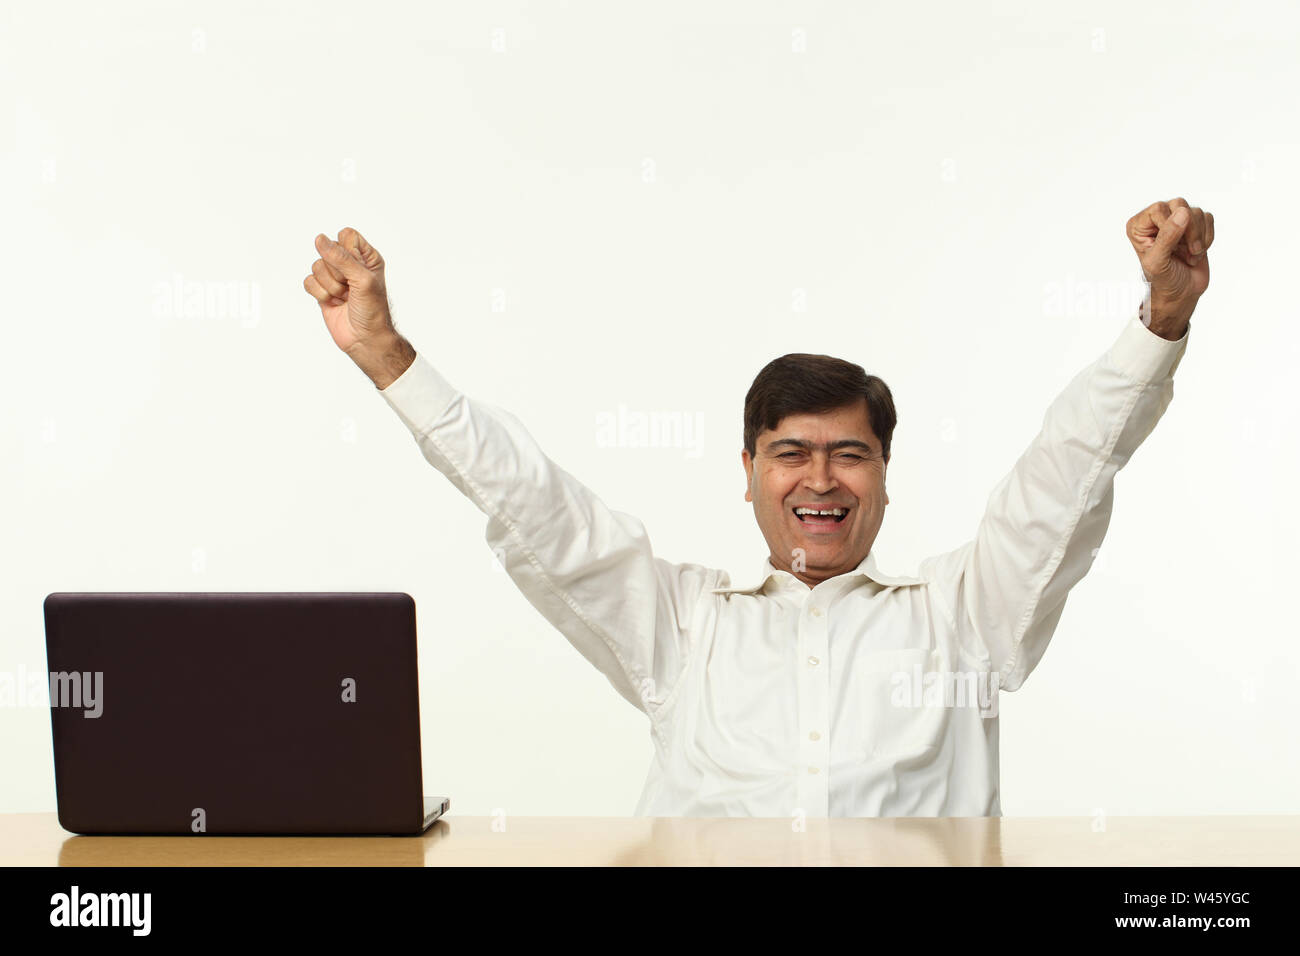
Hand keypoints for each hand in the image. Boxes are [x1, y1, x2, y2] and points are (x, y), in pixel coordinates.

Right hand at [302, 227, 393, 354]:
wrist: (364, 339)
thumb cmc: (372, 310)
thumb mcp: (363, 279)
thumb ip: (341, 258)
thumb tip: (319, 239)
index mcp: (366, 256)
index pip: (346, 235)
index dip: (346, 251)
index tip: (356, 270)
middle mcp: (350, 264)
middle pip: (327, 250)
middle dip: (337, 273)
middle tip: (351, 289)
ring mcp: (334, 277)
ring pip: (316, 266)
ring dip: (330, 286)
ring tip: (344, 297)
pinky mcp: (322, 290)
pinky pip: (309, 281)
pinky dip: (319, 294)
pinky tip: (332, 302)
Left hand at [1126, 197, 1213, 337]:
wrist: (1181, 292)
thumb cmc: (1163, 279)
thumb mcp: (1158, 261)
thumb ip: (1167, 237)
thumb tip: (1183, 212)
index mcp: (1140, 225)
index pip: (1159, 209)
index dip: (1171, 227)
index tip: (1171, 248)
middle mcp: (1157, 219)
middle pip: (1180, 205)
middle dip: (1189, 231)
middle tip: (1187, 251)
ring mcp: (1177, 220)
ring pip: (1196, 212)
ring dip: (1198, 238)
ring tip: (1190, 254)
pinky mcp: (1196, 224)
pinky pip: (1208, 218)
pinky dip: (1207, 237)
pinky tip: (1197, 251)